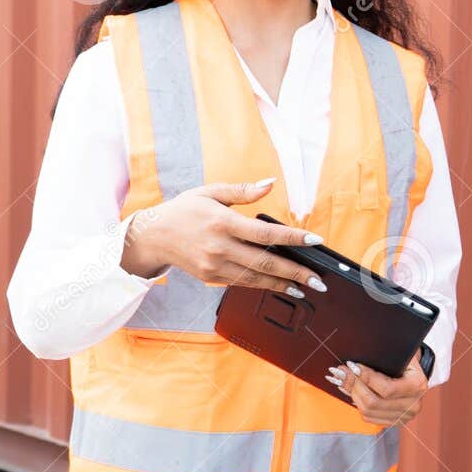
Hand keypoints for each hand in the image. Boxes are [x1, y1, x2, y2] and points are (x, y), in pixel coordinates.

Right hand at [120, 178, 327, 296]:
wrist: (153, 235)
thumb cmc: (185, 210)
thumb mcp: (211, 192)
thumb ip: (243, 190)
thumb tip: (271, 184)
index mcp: (223, 222)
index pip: (266, 232)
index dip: (293, 237)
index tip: (315, 240)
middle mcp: (220, 247)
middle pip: (265, 262)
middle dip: (296, 272)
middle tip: (318, 280)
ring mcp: (215, 266)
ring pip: (256, 278)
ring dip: (283, 284)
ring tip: (305, 287)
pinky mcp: (211, 278)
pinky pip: (243, 283)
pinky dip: (264, 285)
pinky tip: (280, 285)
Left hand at [326, 353, 429, 427]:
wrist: (415, 374)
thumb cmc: (405, 361)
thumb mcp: (400, 355)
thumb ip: (382, 357)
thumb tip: (353, 365)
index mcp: (417, 386)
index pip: (386, 389)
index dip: (366, 378)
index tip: (352, 366)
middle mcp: (413, 405)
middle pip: (374, 402)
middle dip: (354, 386)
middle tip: (341, 372)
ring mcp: (404, 417)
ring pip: (368, 411)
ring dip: (352, 395)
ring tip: (343, 381)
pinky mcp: (394, 422)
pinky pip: (369, 417)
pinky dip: (357, 404)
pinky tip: (351, 392)